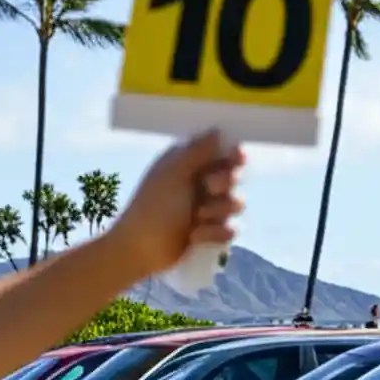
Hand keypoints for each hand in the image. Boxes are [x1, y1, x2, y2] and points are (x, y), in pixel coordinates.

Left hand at [107, 131, 245, 276]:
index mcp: (191, 165)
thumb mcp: (173, 173)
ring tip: (197, 218)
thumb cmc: (153, 206)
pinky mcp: (212, 234)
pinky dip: (216, 234)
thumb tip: (217, 130)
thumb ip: (197, 151)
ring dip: (219, 211)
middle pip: (236, 177)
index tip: (238, 157)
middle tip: (209, 187)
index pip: (223, 153)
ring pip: (237, 204)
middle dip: (226, 184)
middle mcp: (202, 184)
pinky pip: (232, 229)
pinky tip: (196, 237)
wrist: (141, 248)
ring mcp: (209, 209)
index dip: (235, 155)